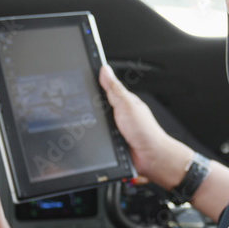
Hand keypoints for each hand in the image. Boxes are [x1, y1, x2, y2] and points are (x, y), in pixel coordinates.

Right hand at [99, 65, 191, 188]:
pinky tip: (94, 138)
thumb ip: (114, 88)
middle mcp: (117, 113)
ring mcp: (112, 128)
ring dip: (90, 125)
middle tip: (88, 109)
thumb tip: (104, 69)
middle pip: (95, 106)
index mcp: (122, 101)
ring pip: (92, 122)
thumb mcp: (127, 105)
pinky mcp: (108, 141)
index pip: (103, 88)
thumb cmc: (145, 131)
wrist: (150, 158)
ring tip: (96, 127)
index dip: (91, 84)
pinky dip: (92, 138)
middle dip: (88, 108)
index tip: (78, 80)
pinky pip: (94, 137)